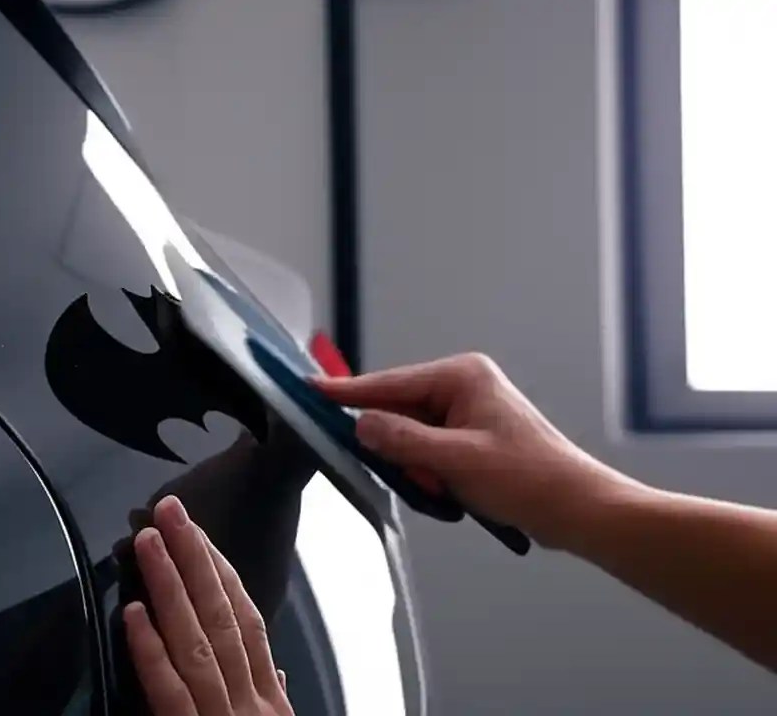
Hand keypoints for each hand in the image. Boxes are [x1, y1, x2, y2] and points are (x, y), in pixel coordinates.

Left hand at [125, 495, 293, 715]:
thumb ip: (274, 698)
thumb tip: (278, 671)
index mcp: (269, 699)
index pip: (246, 621)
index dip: (221, 572)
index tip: (197, 532)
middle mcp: (248, 701)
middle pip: (221, 617)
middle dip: (194, 559)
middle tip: (169, 511)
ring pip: (194, 642)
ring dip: (169, 585)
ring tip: (148, 541)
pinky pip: (167, 689)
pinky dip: (150, 649)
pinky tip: (133, 612)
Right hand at [314, 353, 638, 549]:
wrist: (577, 509)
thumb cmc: (530, 480)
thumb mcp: (456, 461)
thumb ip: (402, 440)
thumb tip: (362, 425)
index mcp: (461, 376)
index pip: (388, 383)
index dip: (346, 392)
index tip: (309, 389)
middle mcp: (462, 386)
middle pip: (396, 411)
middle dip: (398, 449)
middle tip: (418, 478)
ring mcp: (466, 411)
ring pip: (409, 435)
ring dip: (419, 468)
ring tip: (447, 490)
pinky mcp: (469, 437)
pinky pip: (427, 450)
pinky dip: (431, 474)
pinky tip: (451, 492)